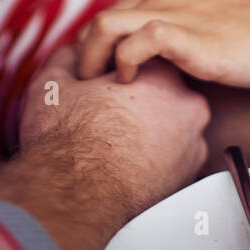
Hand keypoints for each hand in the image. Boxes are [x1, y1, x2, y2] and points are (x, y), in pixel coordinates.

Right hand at [19, 45, 209, 217]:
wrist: (74, 194)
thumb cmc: (68, 136)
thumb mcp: (55, 82)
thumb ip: (68, 57)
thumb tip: (71, 55)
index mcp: (163, 73)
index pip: (146, 63)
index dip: (118, 77)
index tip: (100, 91)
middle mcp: (189, 106)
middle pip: (162, 97)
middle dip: (138, 106)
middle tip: (107, 118)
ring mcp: (193, 145)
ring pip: (170, 131)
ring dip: (149, 135)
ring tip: (115, 145)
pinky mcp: (188, 180)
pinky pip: (172, 162)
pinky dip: (154, 163)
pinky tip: (127, 166)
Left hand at [76, 0, 249, 86]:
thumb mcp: (218, 32)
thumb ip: (186, 42)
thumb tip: (161, 77)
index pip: (109, 16)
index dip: (93, 51)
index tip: (90, 87)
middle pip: (98, 22)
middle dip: (82, 60)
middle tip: (83, 101)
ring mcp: (177, 11)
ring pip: (104, 26)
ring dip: (91, 63)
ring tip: (95, 98)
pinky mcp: (190, 35)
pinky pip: (132, 43)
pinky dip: (120, 67)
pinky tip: (129, 90)